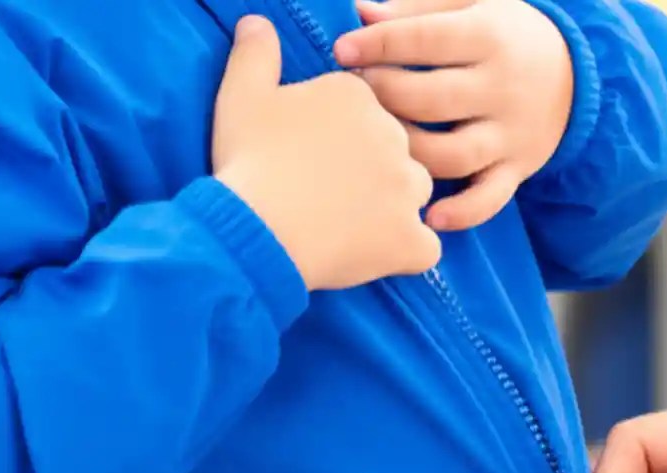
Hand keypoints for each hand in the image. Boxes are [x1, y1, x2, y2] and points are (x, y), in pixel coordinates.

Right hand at [213, 16, 439, 289]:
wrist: (257, 227)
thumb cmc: (247, 160)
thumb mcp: (241, 95)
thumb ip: (256, 54)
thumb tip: (257, 22)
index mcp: (358, 96)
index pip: (366, 111)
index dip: (340, 135)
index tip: (312, 154)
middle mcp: (394, 136)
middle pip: (395, 149)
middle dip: (371, 167)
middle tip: (328, 190)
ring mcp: (408, 189)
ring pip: (415, 192)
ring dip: (393, 206)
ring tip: (349, 221)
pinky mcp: (412, 239)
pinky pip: (425, 247)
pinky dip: (407, 253)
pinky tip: (379, 254)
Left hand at [334, 0, 573, 231]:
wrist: (579, 74)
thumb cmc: (506, 34)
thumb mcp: (473, 4)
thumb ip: (418, 8)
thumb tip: (361, 14)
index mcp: (490, 37)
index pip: (428, 40)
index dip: (380, 45)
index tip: (342, 51)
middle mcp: (503, 88)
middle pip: (433, 100)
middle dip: (386, 96)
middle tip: (358, 93)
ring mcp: (511, 135)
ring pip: (454, 154)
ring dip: (410, 151)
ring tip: (382, 142)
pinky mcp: (518, 169)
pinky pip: (490, 198)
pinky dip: (462, 213)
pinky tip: (430, 216)